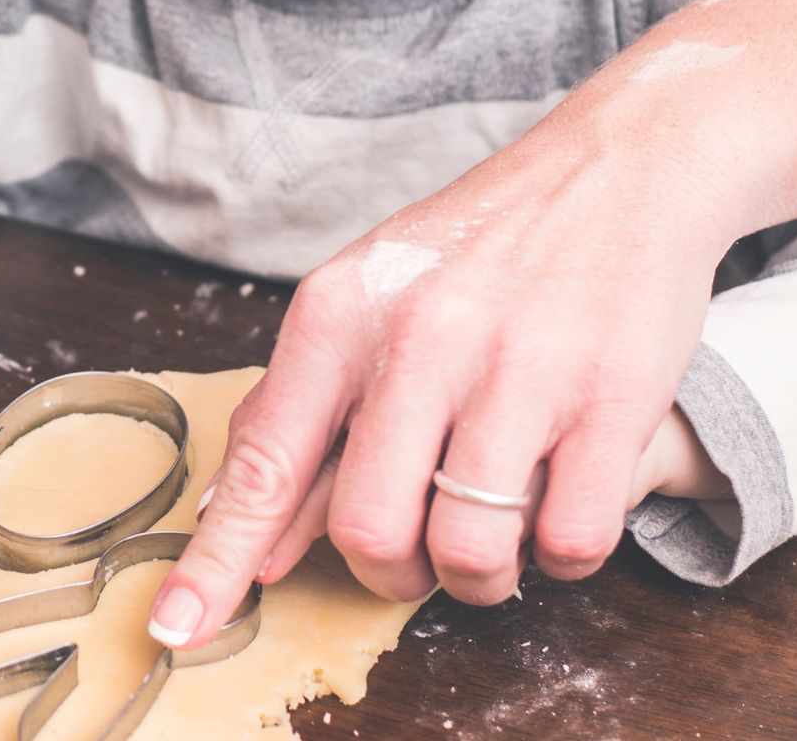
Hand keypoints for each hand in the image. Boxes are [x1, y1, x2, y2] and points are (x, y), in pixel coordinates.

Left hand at [152, 116, 737, 646]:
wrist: (616, 168)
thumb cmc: (474, 253)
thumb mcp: (364, 306)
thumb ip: (305, 418)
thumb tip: (256, 539)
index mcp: (336, 318)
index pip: (264, 464)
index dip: (217, 559)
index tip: (180, 628)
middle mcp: (418, 340)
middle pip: (370, 529)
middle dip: (390, 572)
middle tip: (414, 554)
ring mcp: (518, 368)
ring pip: (469, 547)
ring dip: (477, 576)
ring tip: (491, 534)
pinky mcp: (612, 396)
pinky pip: (569, 538)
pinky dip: (559, 555)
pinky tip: (554, 507)